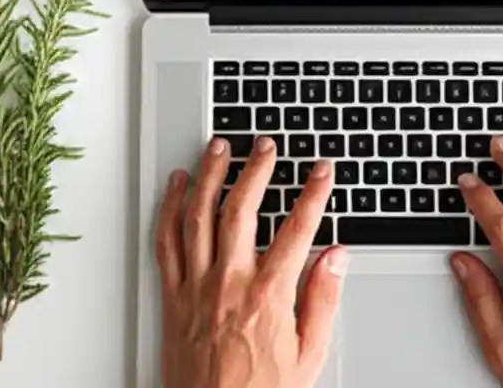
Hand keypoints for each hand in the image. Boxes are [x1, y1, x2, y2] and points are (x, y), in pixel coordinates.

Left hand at [157, 136, 347, 387]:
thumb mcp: (309, 355)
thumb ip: (324, 300)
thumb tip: (336, 257)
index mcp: (268, 297)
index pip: (297, 230)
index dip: (313, 193)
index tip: (322, 171)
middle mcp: (228, 285)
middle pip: (242, 210)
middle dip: (257, 169)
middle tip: (267, 146)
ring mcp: (195, 289)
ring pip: (199, 216)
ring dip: (210, 175)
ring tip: (219, 148)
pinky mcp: (171, 298)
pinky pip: (166, 243)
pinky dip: (169, 209)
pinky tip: (177, 187)